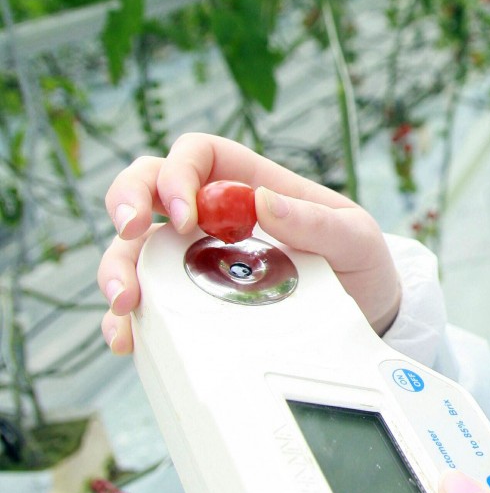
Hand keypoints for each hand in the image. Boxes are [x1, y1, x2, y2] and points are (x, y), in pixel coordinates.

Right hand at [98, 131, 399, 353]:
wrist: (367, 315)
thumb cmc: (358, 261)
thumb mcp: (354, 236)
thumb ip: (314, 219)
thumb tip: (262, 202)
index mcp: (248, 183)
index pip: (196, 154)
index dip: (178, 173)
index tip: (187, 215)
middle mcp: (213, 216)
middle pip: (147, 189)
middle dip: (126, 204)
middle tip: (131, 234)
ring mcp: (195, 258)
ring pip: (134, 247)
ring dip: (118, 267)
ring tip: (126, 301)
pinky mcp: (191, 302)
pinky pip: (147, 302)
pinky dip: (127, 319)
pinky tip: (128, 338)